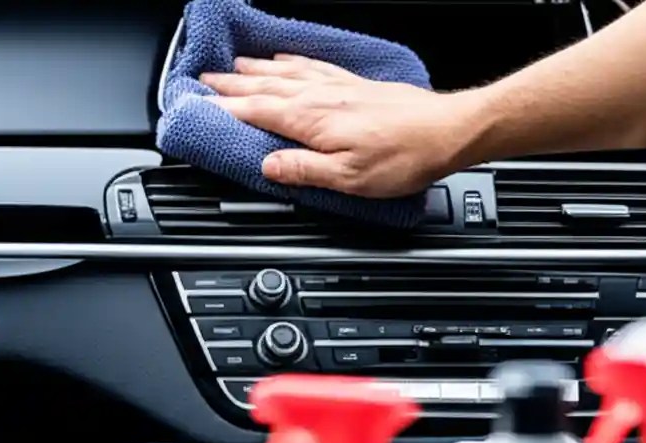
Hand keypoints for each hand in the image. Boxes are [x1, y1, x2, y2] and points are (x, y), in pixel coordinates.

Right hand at [201, 55, 481, 197]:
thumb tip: (267, 165)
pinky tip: (285, 60)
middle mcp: (320, 97)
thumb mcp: (347, 178)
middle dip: (232, 84)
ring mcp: (338, 87)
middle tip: (205, 80)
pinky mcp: (355, 86)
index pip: (256, 111)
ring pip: (285, 74)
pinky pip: (313, 67)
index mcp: (312, 120)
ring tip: (234, 66)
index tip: (200, 104)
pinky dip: (292, 62)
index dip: (226, 108)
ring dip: (256, 70)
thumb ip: (303, 170)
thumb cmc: (401, 157)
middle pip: (265, 87)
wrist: (445, 132)